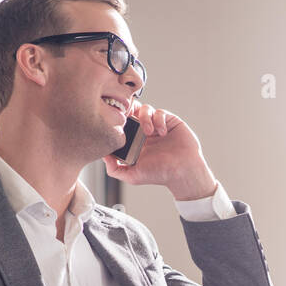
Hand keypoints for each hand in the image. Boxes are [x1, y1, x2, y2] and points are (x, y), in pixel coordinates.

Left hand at [102, 101, 217, 199]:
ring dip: (144, 118)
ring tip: (149, 132)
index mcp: (135, 141)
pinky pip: (160, 112)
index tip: (116, 123)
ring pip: (145, 109)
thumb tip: (103, 157)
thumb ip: (115, 170)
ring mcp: (157, 125)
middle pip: (132, 111)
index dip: (118, 120)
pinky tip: (162, 132)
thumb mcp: (133, 176)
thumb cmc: (160, 175)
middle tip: (128, 118)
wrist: (183, 172)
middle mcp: (145, 131)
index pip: (122, 124)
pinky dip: (158, 119)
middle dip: (129, 111)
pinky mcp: (169, 121)